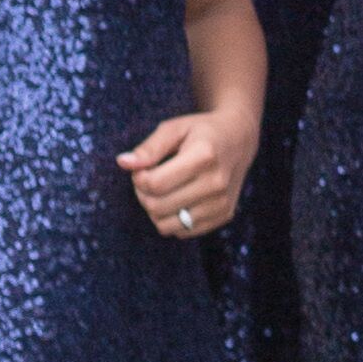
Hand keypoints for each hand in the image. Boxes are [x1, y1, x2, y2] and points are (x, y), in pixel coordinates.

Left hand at [119, 103, 253, 242]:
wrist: (239, 139)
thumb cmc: (200, 132)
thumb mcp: (174, 128)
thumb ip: (148, 148)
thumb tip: (123, 163)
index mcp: (204, 156)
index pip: (154, 184)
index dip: (138, 178)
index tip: (142, 168)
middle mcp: (216, 183)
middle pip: (158, 206)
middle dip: (143, 194)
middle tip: (149, 180)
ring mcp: (222, 202)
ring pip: (167, 225)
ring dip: (156, 210)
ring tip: (163, 191)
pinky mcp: (224, 216)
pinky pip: (182, 232)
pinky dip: (173, 219)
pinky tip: (179, 199)